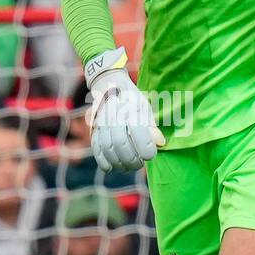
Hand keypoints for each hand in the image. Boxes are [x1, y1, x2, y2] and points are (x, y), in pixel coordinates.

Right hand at [84, 47, 164, 172]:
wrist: (109, 87)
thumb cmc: (132, 101)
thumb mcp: (145, 108)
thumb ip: (152, 127)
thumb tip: (160, 143)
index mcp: (130, 109)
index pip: (139, 133)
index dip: (146, 149)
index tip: (151, 155)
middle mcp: (114, 116)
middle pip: (121, 144)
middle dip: (132, 159)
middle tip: (140, 164)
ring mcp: (102, 124)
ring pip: (108, 149)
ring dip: (119, 163)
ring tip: (128, 167)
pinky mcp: (94, 131)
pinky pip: (96, 149)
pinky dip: (103, 161)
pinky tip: (111, 168)